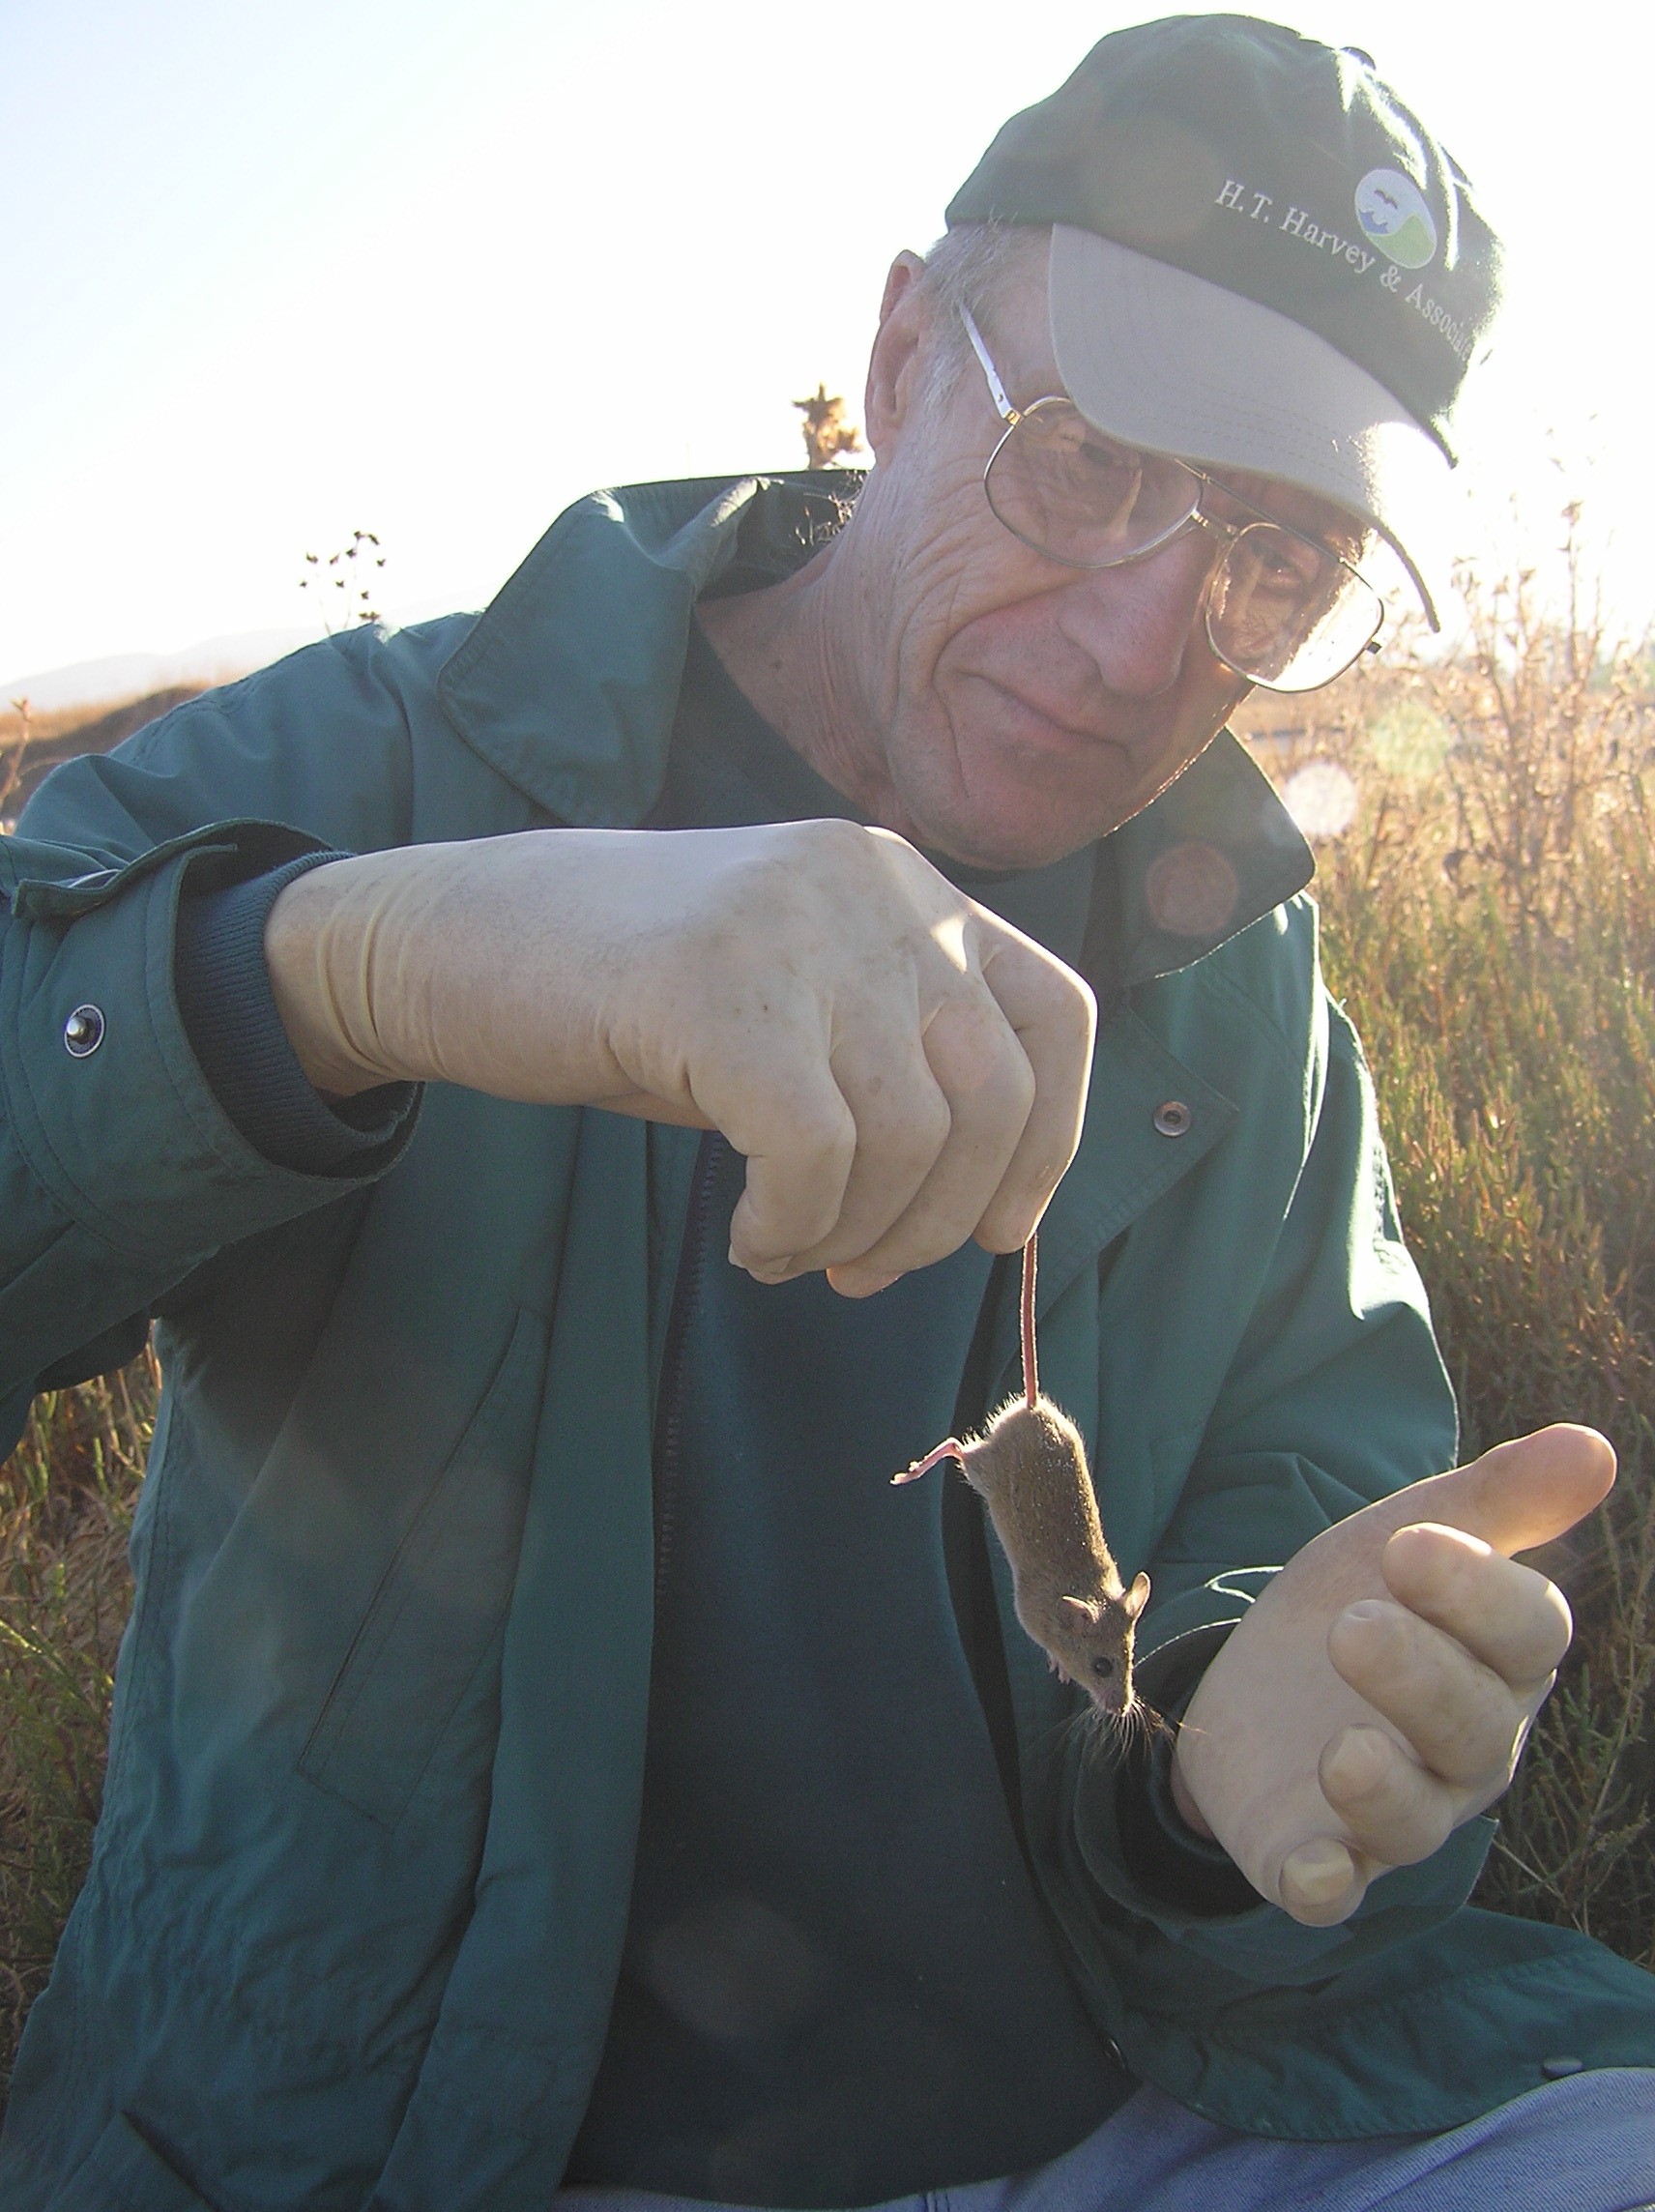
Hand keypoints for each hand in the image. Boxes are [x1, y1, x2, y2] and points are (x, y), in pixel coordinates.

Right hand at [264, 821, 1094, 1292]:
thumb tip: (991, 1204)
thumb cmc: (628, 997)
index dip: (1049, 1143)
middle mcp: (868, 884)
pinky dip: (792, 1225)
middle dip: (940, 1220)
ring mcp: (793, 925)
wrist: (450, 938)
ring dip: (854, 1234)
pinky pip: (813, 1152)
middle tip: (859, 1272)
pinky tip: (749, 1238)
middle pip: (993, 1093)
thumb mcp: (793, 1001)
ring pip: (908, 1135)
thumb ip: (891, 1059)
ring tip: (786, 1250)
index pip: (1056, 1014)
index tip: (996, 1230)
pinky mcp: (715, 986)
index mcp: (900, 880)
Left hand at [1169, 1425, 1614, 1925]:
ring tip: (1343, 1749)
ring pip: (1416, 1820)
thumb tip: (1592, 1444)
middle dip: (1419, 1676)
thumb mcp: (1412, 1535)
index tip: (1407, 1543)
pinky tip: (1310, 1871)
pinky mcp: (1319, 1856)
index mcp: (1498, 1662)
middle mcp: (1465, 1748)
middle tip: (1351, 1624)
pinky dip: (1323, 1885)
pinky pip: (1333, 1890)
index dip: (1476, 1592)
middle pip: (1473, 1725)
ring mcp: (1396, 1811)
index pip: (1524, 1634)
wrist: (1257, 1684)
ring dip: (1383, 1789)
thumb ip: (1497, 1500)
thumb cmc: (1365, 1600)